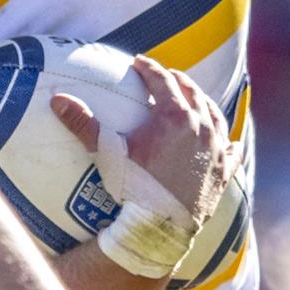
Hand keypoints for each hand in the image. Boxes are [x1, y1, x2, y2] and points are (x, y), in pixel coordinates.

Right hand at [51, 55, 236, 222]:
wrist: (162, 226)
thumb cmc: (135, 188)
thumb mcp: (107, 152)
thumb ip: (83, 124)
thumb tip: (57, 99)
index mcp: (174, 116)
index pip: (162, 80)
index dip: (149, 68)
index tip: (139, 63)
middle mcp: (201, 127)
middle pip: (192, 92)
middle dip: (177, 80)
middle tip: (166, 76)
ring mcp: (217, 149)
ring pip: (215, 115)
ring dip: (203, 103)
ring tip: (195, 99)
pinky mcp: (224, 172)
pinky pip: (232, 151)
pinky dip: (228, 143)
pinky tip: (229, 142)